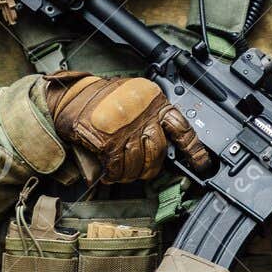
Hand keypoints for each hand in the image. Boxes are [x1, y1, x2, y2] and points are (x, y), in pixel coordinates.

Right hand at [43, 72, 214, 183]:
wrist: (70, 97)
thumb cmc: (101, 98)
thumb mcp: (134, 98)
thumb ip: (150, 117)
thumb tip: (165, 146)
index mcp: (155, 102)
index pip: (182, 128)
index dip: (193, 150)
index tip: (201, 164)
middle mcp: (145, 115)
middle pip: (159, 152)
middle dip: (150, 166)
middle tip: (141, 169)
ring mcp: (127, 130)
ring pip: (139, 164)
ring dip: (130, 173)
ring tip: (121, 171)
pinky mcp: (109, 143)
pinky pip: (119, 168)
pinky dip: (114, 174)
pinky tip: (109, 171)